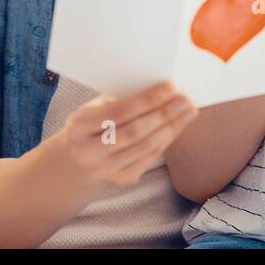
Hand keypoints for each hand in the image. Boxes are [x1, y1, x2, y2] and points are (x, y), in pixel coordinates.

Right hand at [56, 81, 197, 187]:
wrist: (76, 161)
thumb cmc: (91, 125)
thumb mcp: (94, 108)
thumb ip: (120, 99)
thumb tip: (159, 88)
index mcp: (79, 126)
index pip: (119, 112)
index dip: (148, 100)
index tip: (171, 86)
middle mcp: (89, 151)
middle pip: (135, 132)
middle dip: (164, 114)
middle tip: (186, 99)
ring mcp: (105, 169)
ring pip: (145, 147)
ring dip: (171, 127)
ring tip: (188, 111)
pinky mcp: (121, 179)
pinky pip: (149, 157)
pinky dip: (166, 140)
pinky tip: (177, 126)